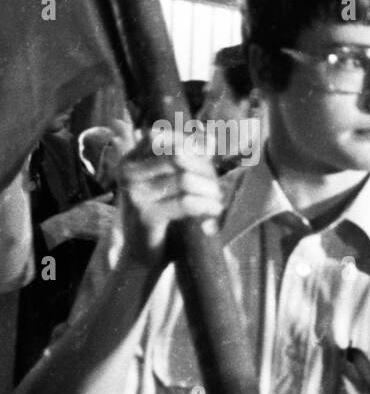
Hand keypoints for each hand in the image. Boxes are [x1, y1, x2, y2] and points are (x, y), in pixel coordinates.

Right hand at [118, 131, 222, 268]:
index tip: (207, 162)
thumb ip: (185, 162)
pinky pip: (186, 202)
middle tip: (216, 187)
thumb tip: (212, 140)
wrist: (143, 256)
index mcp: (130, 161)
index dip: (189, 145)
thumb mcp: (169, 185)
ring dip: (209, 190)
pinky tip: (214, 210)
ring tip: (217, 201)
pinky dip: (206, 206)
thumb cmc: (162, 217)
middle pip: (177, 156)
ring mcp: (134, 193)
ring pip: (185, 179)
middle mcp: (128, 173)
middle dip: (204, 170)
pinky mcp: (146, 214)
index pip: (162, 137)